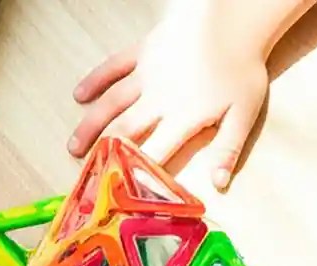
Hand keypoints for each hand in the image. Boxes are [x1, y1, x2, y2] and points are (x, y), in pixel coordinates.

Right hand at [70, 9, 268, 189]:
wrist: (232, 22)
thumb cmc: (241, 69)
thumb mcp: (243, 114)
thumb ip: (228, 150)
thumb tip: (219, 185)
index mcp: (182, 118)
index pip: (154, 152)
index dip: (136, 174)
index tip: (119, 192)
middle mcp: (157, 98)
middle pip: (124, 130)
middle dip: (103, 152)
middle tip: (85, 171)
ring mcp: (146, 73)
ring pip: (111, 103)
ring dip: (90, 125)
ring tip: (73, 146)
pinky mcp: (142, 51)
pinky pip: (113, 67)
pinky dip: (95, 81)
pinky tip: (78, 95)